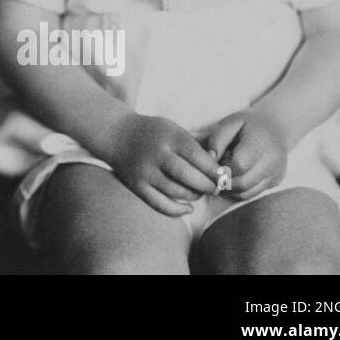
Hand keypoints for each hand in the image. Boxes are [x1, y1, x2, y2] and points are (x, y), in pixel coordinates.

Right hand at [103, 113, 220, 216]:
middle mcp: (156, 154)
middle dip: (208, 186)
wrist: (116, 134)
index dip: (215, 171)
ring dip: (194, 196)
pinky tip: (188, 208)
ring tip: (200, 192)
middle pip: (189, 176)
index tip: (223, 177)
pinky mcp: (136, 185)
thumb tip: (218, 168)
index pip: (199, 157)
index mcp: (169, 137)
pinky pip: (160, 204)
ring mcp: (145, 171)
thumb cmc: (153, 132)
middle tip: (216, 188)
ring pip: (176, 191)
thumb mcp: (173, 129)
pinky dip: (177, 210)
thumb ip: (195, 146)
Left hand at [200, 109, 288, 200]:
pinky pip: (251, 194)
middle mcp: (273, 162)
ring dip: (228, 187)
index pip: (238, 166)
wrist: (276, 127)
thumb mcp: (230, 123)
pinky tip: (231, 178)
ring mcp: (276, 175)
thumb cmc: (247, 124)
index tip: (215, 159)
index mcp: (261, 144)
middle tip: (215, 169)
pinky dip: (237, 190)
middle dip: (223, 179)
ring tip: (222, 172)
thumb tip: (210, 159)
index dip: (222, 166)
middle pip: (242, 183)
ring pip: (246, 193)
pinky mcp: (275, 183)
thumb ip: (218, 140)